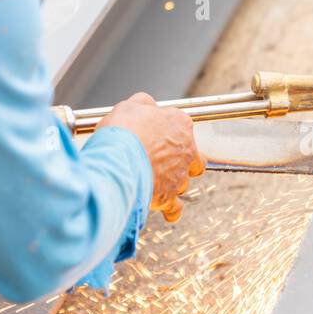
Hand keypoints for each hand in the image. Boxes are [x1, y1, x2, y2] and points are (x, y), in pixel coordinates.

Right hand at [97, 92, 204, 222]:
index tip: (157, 132)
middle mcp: (186, 150)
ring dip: (173, 183)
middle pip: (194, 157)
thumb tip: (147, 103)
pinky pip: (175, 208)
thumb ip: (143, 104)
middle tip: (164, 160)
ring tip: (157, 182)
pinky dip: (171, 210)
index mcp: (180, 124)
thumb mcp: (129, 107)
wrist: (118, 161)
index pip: (182, 124)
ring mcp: (180, 175)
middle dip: (182, 160)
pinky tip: (166, 209)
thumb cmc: (124, 132)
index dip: (168, 129)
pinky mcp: (169, 197)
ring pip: (184, 182)